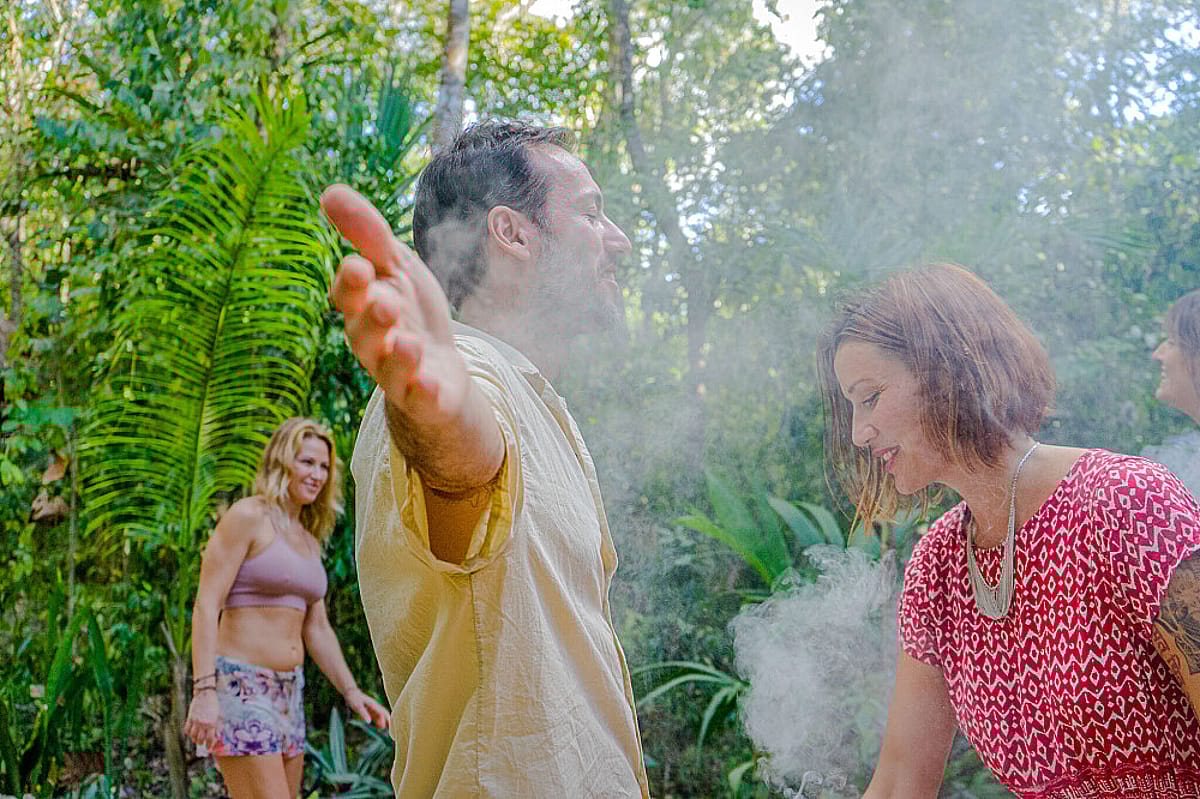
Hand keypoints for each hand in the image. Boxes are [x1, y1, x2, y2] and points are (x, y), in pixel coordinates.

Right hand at [184, 691, 220, 750]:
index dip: (210, 745)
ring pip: (193, 736)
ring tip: (197, 739)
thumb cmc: (214, 705)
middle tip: (203, 743)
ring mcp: (195, 721)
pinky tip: (191, 733)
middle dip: (202, 743)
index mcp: (212, 723)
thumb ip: (217, 726)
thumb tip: (218, 736)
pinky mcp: (189, 718)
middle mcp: (203, 724)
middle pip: (200, 739)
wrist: (205, 694)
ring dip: (195, 739)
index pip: (210, 739)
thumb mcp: (218, 715)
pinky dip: (189, 733)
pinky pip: (187, 729)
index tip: (209, 747)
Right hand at [321, 185, 471, 428]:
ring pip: (388, 368)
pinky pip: (418, 399)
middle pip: (364, 332)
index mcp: (364, 305)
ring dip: (398, 356)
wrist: (441, 369)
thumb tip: (329, 191)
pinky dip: (422, 392)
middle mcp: (374, 341)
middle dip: (373, 319)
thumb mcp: (397, 267)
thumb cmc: (412, 313)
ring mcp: (397, 373)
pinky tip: (430, 383)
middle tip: (385, 304)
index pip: (349, 294)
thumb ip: (368, 234)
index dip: (352, 283)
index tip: (359, 265)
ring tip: (410, 343)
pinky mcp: (422, 398)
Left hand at [344, 686, 390, 729]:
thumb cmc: (354, 699)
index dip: (386, 719)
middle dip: (388, 721)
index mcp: (374, 705)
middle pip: (384, 714)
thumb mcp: (358, 707)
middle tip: (392, 729)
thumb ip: (364, 714)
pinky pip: (376, 716)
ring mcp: (373, 708)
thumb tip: (369, 722)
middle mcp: (375, 706)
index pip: (383, 713)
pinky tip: (378, 727)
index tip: (389, 727)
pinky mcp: (369, 710)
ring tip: (387, 730)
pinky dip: (379, 721)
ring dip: (384, 722)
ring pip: (381, 716)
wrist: (351, 693)